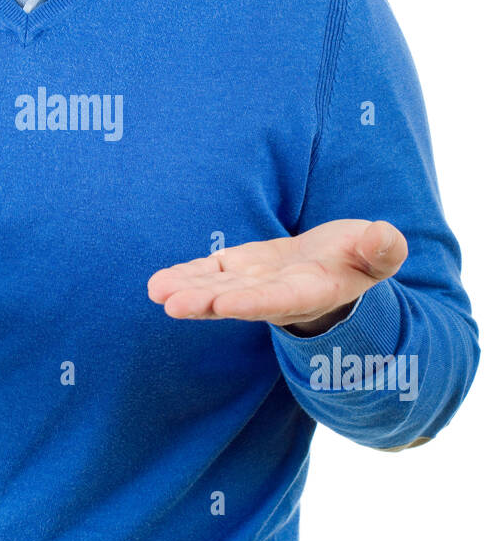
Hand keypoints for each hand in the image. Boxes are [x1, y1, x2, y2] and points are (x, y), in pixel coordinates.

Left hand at [147, 219, 406, 330]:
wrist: (339, 265)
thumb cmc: (361, 258)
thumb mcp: (378, 252)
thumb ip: (382, 249)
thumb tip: (383, 236)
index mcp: (311, 292)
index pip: (279, 299)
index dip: (252, 301)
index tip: (224, 304)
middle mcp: (276, 294)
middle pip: (236, 300)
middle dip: (205, 302)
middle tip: (172, 304)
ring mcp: (254, 282)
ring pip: (216, 288)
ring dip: (187, 290)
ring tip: (157, 292)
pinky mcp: (240, 268)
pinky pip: (209, 273)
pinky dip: (186, 276)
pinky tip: (158, 283)